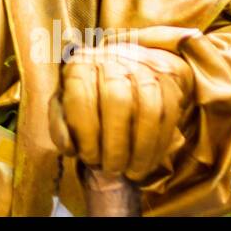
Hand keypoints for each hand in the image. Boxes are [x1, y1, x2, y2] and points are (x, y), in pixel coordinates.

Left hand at [48, 41, 194, 182]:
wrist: (123, 70)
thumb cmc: (88, 97)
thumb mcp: (65, 107)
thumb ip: (60, 127)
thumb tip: (70, 148)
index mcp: (80, 64)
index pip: (81, 93)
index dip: (86, 131)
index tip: (89, 158)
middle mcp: (112, 59)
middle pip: (118, 100)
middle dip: (116, 144)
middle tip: (112, 169)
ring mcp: (143, 66)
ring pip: (149, 107)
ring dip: (141, 147)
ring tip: (132, 171)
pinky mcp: (168, 79)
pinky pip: (169, 112)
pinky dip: (160, 144)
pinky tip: (149, 162)